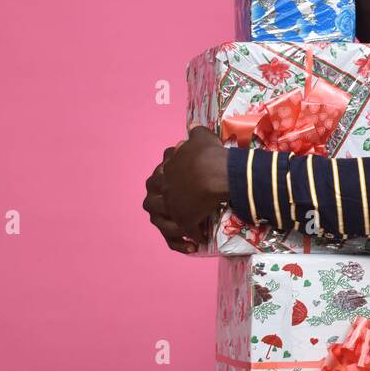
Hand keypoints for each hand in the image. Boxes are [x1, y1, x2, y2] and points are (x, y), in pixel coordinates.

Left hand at [157, 126, 230, 240]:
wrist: (220, 173)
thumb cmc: (209, 154)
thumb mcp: (201, 137)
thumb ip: (194, 134)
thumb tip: (192, 128)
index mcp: (165, 171)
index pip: (155, 178)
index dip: (164, 183)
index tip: (175, 185)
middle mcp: (164, 190)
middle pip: (150, 202)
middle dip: (157, 206)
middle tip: (172, 210)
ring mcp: (172, 207)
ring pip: (160, 222)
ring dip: (169, 228)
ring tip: (181, 231)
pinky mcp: (184, 221)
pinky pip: (182, 235)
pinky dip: (188, 240)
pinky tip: (199, 241)